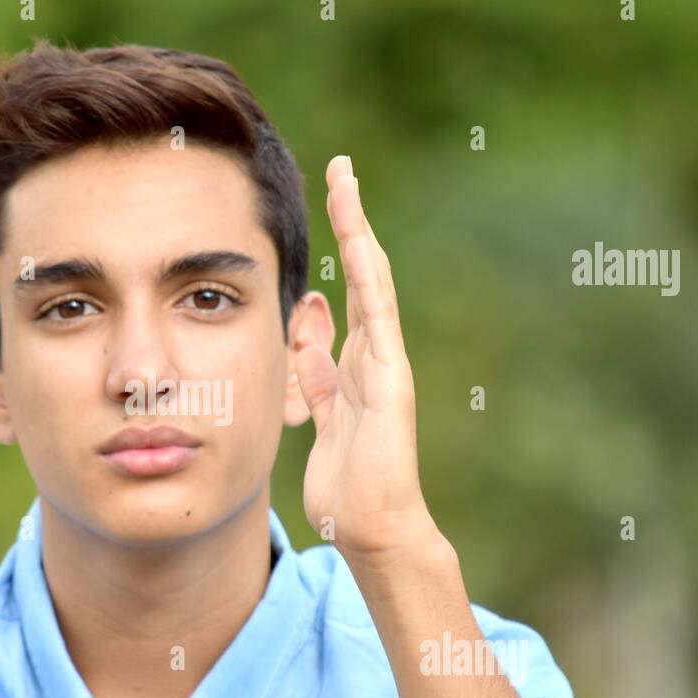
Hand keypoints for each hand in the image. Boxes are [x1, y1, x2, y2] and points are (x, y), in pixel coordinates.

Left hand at [296, 156, 438, 561]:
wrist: (372, 528)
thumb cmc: (346, 485)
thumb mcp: (320, 420)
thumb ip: (316, 381)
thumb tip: (306, 343)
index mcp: (353, 365)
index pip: (344, 292)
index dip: (335, 248)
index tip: (324, 203)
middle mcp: (373, 355)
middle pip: (363, 272)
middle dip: (351, 220)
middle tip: (341, 169)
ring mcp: (386, 364)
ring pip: (374, 282)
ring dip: (359, 230)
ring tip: (346, 180)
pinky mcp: (392, 379)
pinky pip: (379, 317)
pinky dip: (371, 276)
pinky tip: (359, 237)